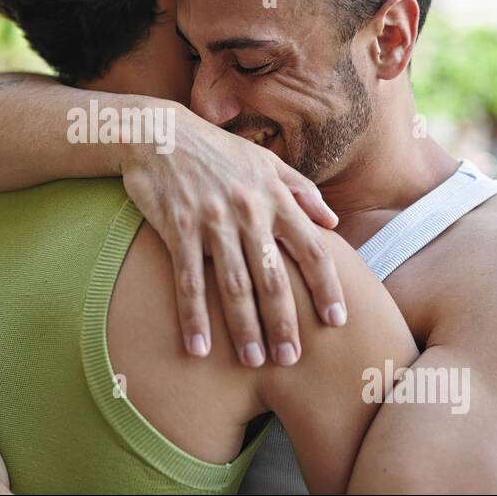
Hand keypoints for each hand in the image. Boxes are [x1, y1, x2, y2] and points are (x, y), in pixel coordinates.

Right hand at [118, 105, 346, 367]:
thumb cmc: (216, 151)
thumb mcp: (264, 161)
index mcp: (275, 197)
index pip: (313, 250)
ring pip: (235, 286)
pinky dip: (194, 317)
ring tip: (254, 362)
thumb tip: (332, 221)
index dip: (327, 288)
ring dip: (245, 328)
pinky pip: (189, 281)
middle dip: (285, 322)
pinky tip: (198, 347)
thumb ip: (301, 190)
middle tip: (292, 359)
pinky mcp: (178, 228)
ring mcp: (212, 221)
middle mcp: (249, 212)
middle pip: (274, 278)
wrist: (160, 134)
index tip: (336, 321)